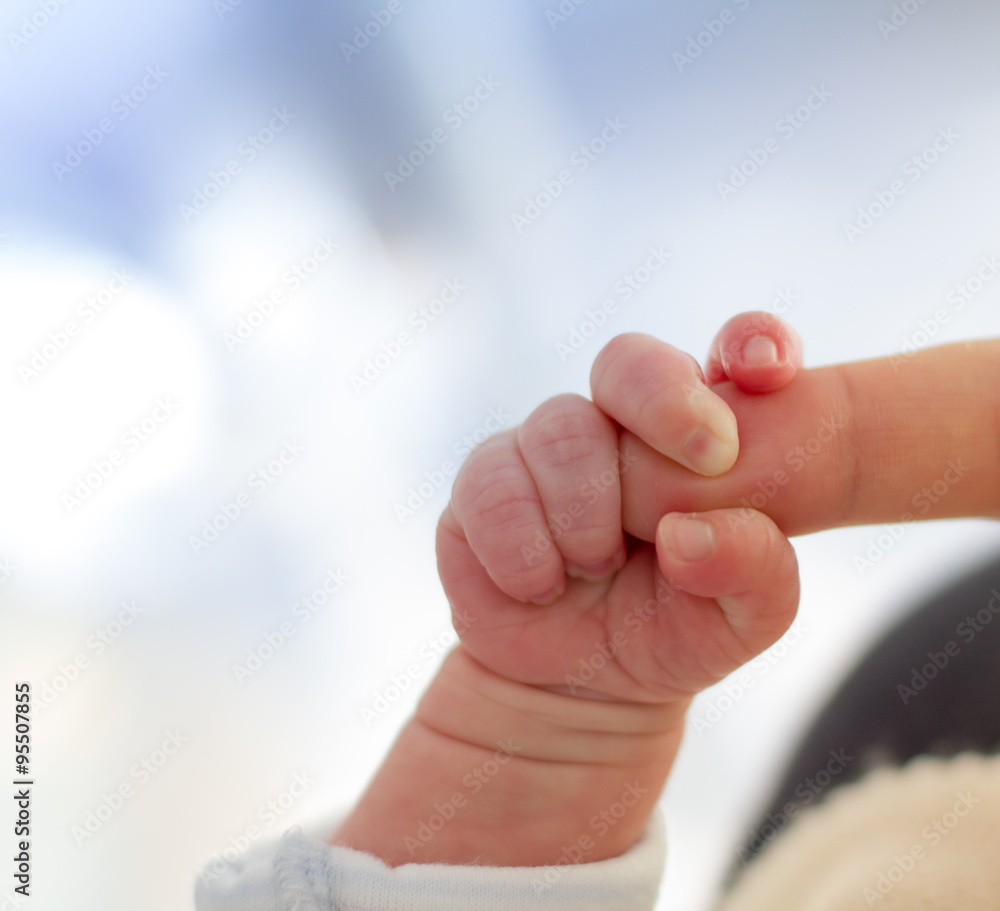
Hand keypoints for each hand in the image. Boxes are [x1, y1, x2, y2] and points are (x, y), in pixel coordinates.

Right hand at [334, 314, 807, 866]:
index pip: (734, 353)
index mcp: (700, 436)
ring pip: (561, 427)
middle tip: (708, 457)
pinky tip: (540, 586)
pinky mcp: (483, 482)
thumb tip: (688, 533)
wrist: (575, 684)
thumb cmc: (671, 631)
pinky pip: (492, 484)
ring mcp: (547, 447)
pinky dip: (522, 546)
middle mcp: (621, 426)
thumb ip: (753, 572)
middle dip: (666, 400)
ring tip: (596, 569)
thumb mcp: (740, 621)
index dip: (756, 340)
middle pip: (628, 361)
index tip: (769, 373)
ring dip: (587, 512)